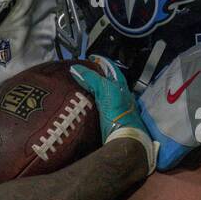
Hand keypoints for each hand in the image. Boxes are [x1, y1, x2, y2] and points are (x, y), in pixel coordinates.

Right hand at [70, 55, 156, 173]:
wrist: (124, 140)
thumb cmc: (119, 114)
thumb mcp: (106, 92)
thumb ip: (93, 79)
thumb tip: (77, 68)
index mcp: (121, 87)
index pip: (111, 69)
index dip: (100, 62)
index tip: (88, 58)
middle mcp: (120, 96)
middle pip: (106, 81)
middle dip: (94, 76)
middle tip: (78, 73)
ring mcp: (114, 109)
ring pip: (102, 94)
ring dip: (90, 90)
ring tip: (76, 87)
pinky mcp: (108, 121)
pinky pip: (97, 107)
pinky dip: (90, 103)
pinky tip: (81, 105)